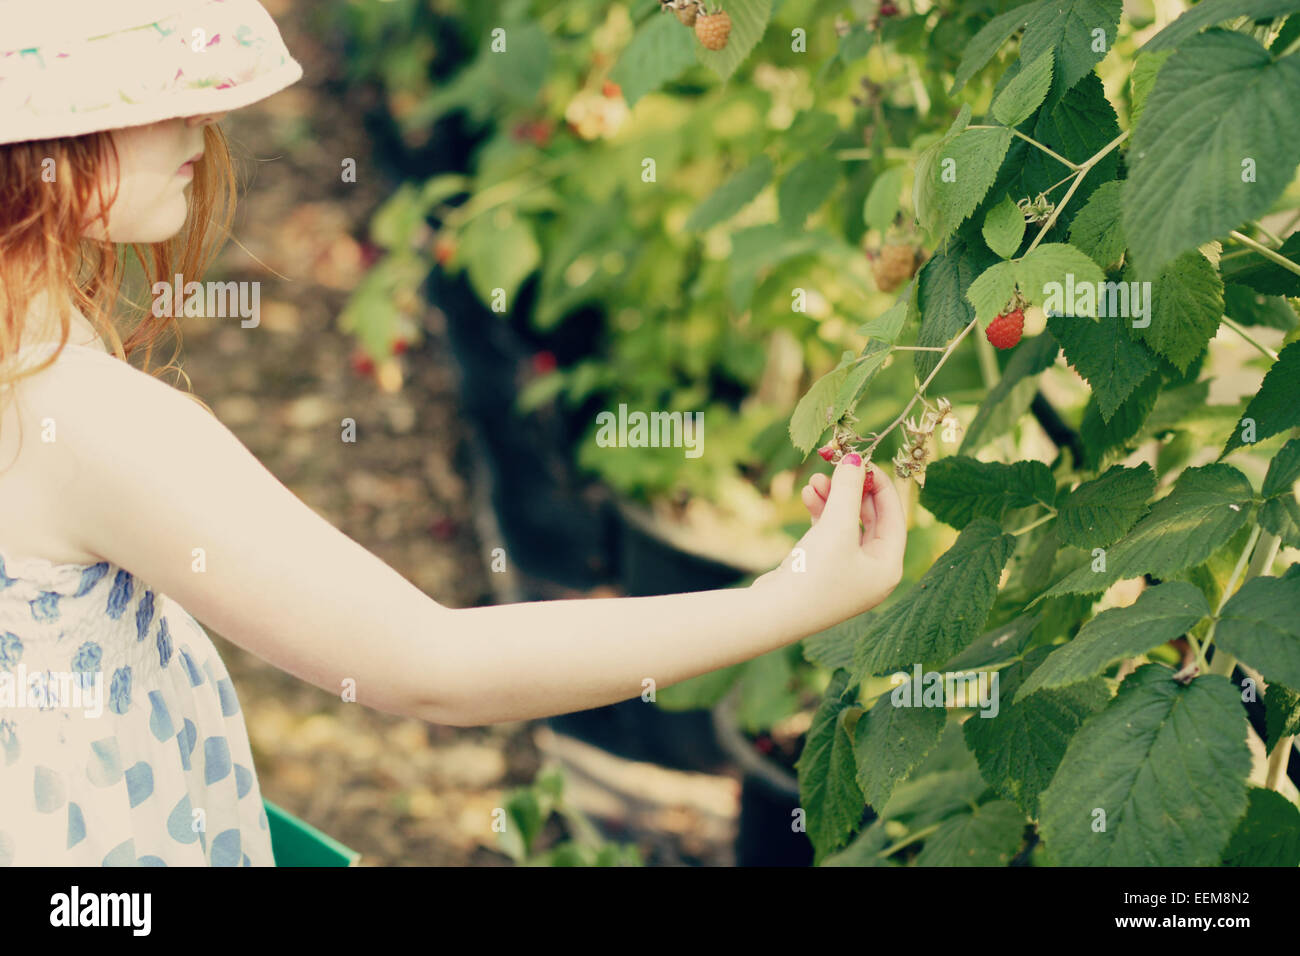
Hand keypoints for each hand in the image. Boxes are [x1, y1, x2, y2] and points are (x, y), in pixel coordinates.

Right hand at [751, 454, 905, 627]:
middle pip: (870, 521)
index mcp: (887, 568)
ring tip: (813, 481)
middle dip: (851, 492)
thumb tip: (856, 458)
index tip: (864, 461)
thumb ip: (848, 489)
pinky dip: (820, 516)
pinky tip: (807, 498)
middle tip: (837, 467)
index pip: (894, 517)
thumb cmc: (813, 574)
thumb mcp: (836, 526)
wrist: (772, 614)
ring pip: (846, 526)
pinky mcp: (824, 574)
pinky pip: (829, 537)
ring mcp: (847, 575)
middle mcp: (872, 574)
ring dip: (832, 501)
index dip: (880, 486)